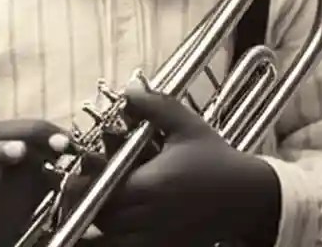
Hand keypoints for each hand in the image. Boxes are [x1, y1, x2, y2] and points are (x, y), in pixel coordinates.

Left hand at [93, 82, 281, 246]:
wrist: (249, 198)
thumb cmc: (216, 159)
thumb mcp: (186, 126)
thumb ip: (154, 105)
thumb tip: (127, 89)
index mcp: (148, 186)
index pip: (96, 191)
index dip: (78, 184)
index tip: (72, 172)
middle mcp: (147, 217)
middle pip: (98, 217)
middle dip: (84, 201)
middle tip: (78, 186)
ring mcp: (155, 238)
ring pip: (109, 238)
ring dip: (97, 222)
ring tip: (95, 204)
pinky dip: (117, 238)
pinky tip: (118, 221)